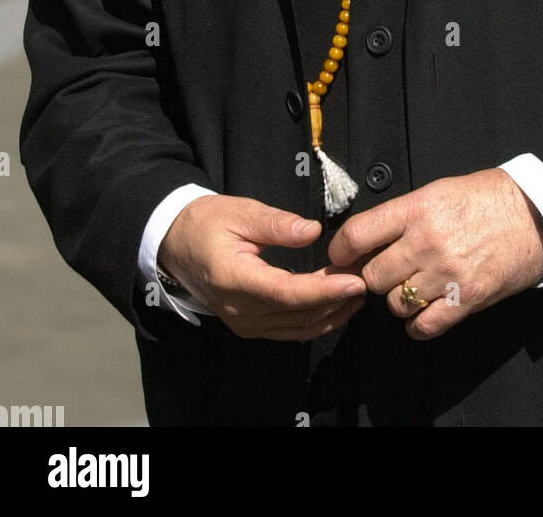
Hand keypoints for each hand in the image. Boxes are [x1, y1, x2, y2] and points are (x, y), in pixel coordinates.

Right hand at [157, 194, 366, 340]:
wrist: (175, 242)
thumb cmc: (207, 223)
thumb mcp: (241, 213)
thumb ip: (277, 224)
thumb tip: (312, 231)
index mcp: (235, 279)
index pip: (288, 293)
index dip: (325, 290)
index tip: (355, 281)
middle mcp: (240, 310)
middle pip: (298, 314)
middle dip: (337, 300)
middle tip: (367, 277)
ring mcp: (244, 323)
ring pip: (297, 328)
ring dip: (331, 314)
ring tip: (359, 292)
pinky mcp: (248, 325)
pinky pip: (289, 330)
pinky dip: (316, 321)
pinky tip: (337, 306)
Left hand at [327, 169, 542, 339]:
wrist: (535, 215)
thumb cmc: (487, 199)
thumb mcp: (438, 191)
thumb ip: (402, 215)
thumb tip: (366, 239)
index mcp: (418, 209)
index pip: (357, 235)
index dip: (342, 251)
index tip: (343, 256)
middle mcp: (427, 242)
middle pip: (372, 276)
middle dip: (374, 276)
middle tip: (386, 271)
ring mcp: (446, 274)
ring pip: (395, 303)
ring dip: (399, 298)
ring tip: (414, 285)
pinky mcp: (466, 300)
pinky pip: (423, 326)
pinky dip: (418, 324)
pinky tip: (423, 312)